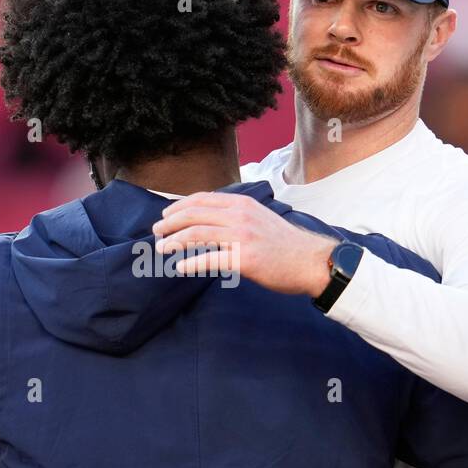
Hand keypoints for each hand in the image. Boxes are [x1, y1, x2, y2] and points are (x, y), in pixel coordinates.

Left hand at [153, 192, 336, 295]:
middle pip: (194, 214)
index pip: (202, 199)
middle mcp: (240, 216)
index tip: (165, 216)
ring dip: (174, 241)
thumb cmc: (284, 244)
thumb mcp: (260, 218)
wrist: (310, 261)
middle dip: (170, 223)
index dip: (179, 207)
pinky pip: (210, 259)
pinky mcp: (244, 259)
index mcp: (242, 204)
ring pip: (197, 234)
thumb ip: (237, 216)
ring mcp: (242, 237)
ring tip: (162, 249)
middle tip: (156, 232)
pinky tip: (181, 268)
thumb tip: (210, 221)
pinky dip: (191, 263)